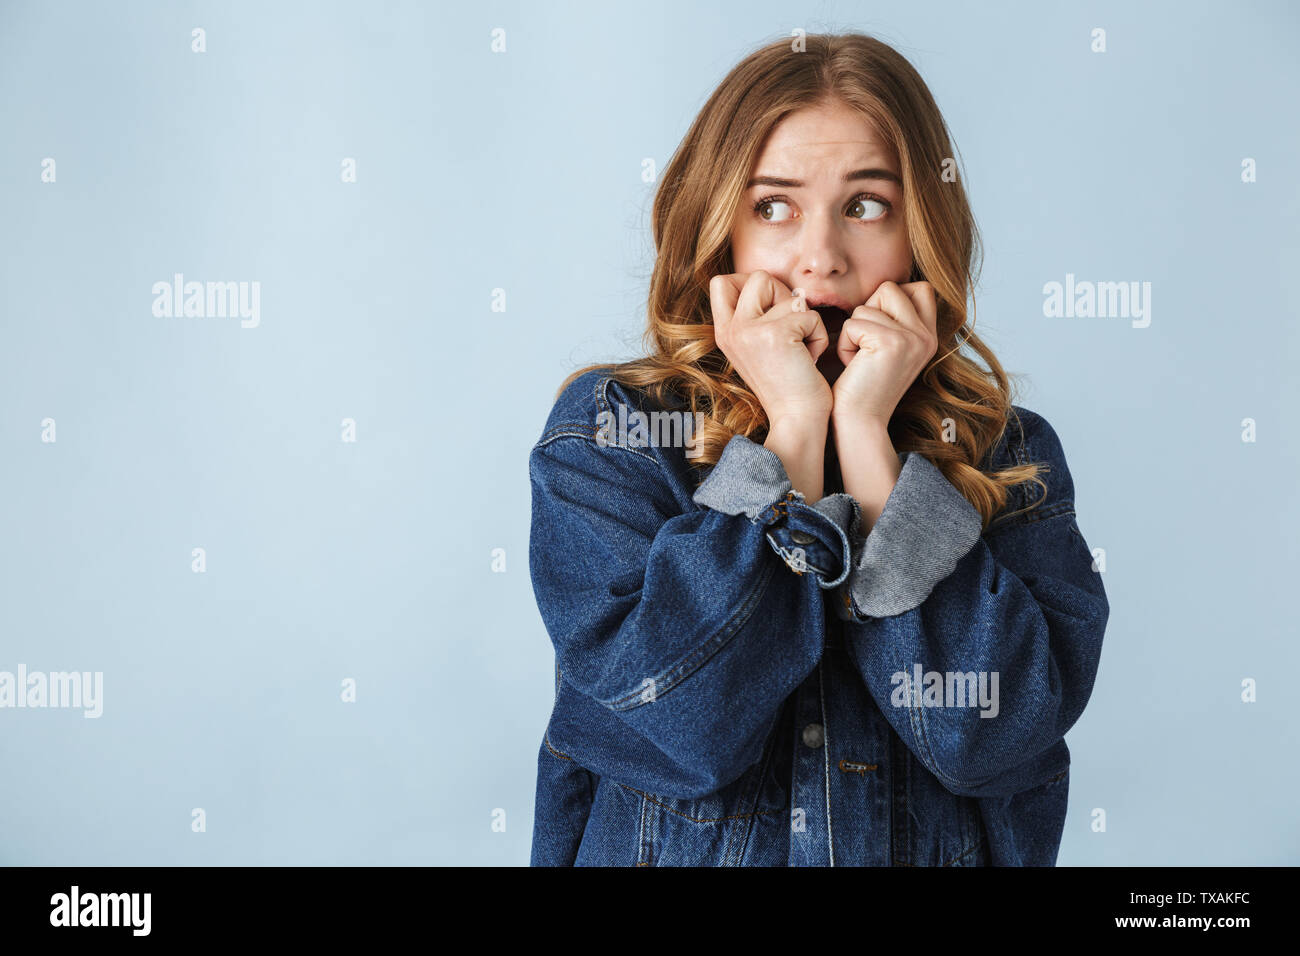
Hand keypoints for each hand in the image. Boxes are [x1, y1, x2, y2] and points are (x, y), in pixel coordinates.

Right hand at [709, 270, 832, 425]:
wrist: (796, 420)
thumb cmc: (787, 384)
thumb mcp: (759, 348)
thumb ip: (758, 317)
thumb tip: (786, 290)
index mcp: (724, 332)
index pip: (722, 282)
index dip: (751, 284)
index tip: (770, 311)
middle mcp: (731, 329)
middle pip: (757, 277)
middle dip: (782, 295)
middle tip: (791, 327)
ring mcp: (749, 330)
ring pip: (789, 295)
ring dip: (805, 319)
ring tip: (801, 349)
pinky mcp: (776, 334)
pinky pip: (810, 315)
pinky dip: (818, 336)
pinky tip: (810, 359)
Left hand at [830, 280, 938, 429]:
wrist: (860, 422)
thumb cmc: (864, 385)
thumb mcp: (889, 349)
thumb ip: (895, 320)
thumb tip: (884, 289)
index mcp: (929, 336)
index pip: (920, 288)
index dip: (890, 298)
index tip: (876, 328)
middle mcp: (926, 336)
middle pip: (891, 288)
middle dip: (868, 309)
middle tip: (865, 342)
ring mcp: (912, 338)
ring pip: (868, 304)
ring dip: (854, 329)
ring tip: (859, 357)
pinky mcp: (891, 342)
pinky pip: (854, 322)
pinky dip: (844, 343)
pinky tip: (852, 365)